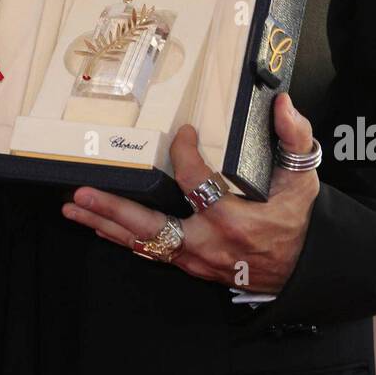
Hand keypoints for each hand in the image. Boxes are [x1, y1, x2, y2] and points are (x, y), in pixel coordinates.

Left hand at [61, 92, 318, 292]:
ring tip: (72, 205)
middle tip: (82, 191)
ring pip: (143, 242)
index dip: (185, 154)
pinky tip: (97, 225)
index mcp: (233, 219)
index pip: (196, 182)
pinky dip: (122, 238)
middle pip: (150, 226)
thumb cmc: (296, 221)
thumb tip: (283, 103)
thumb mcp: (303, 179)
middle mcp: (207, 243)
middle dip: (112, 208)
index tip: (183, 133)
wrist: (300, 271)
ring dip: (105, 223)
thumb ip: (295, 138)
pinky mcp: (189, 265)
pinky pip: (150, 251)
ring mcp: (195, 259)